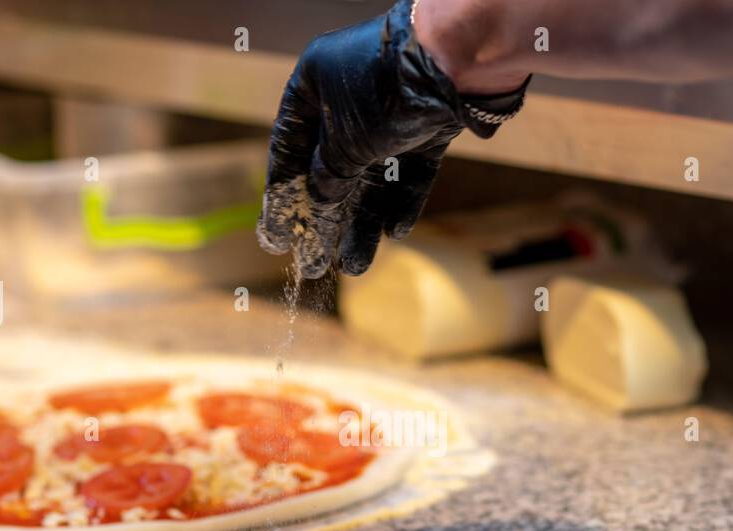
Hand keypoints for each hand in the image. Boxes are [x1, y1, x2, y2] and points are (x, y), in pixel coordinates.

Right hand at [256, 0, 527, 278]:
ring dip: (362, 223)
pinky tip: (395, 233)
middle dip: (325, 222)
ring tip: (356, 266)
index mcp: (314, 86)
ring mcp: (390, 114)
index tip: (277, 240)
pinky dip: (401, 201)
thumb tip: (317, 208)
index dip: (281, 196)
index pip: (288, 148)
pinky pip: (409, 173)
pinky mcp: (428, 128)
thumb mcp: (343, 145)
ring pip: (372, 179)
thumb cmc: (382, 95)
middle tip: (314, 266)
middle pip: (331, 172)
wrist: (455, 61)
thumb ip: (327, 181)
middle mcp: (348, 100)